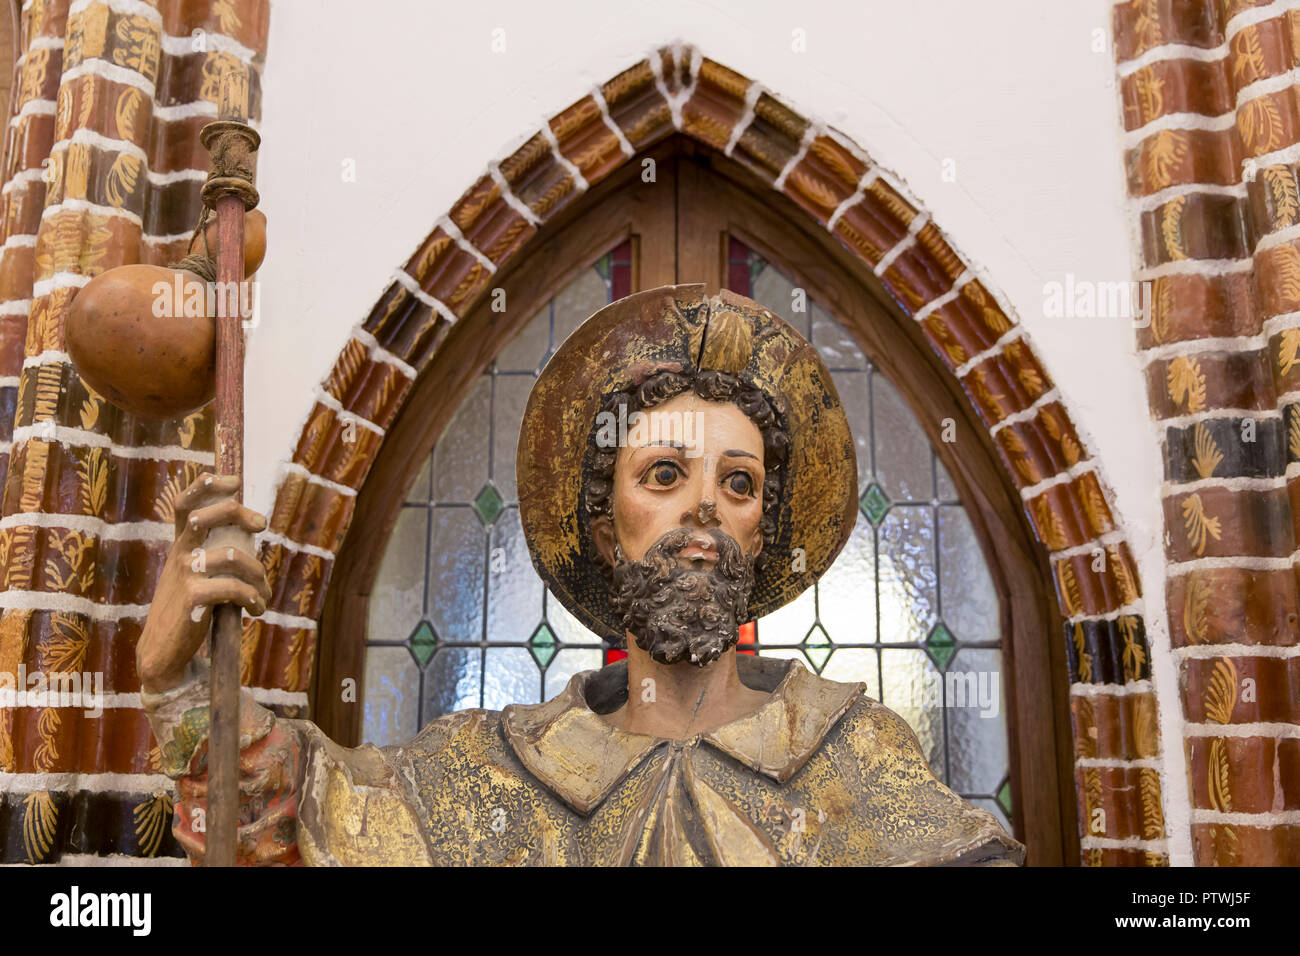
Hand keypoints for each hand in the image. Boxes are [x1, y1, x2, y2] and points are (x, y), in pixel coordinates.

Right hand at [137, 473, 270, 694]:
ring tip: (263, 594)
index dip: (205, 485)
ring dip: (259, 576)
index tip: (234, 481)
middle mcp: (179, 554)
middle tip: (261, 525)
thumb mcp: (195, 575)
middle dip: (240, 513)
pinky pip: (234, 589)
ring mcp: (184, 574)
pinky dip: (254, 599)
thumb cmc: (189, 609)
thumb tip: (253, 528)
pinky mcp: (193, 598)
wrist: (164, 650)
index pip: (185, 505)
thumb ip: (215, 551)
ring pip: (233, 556)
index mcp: (180, 546)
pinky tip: (257, 610)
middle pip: (208, 516)